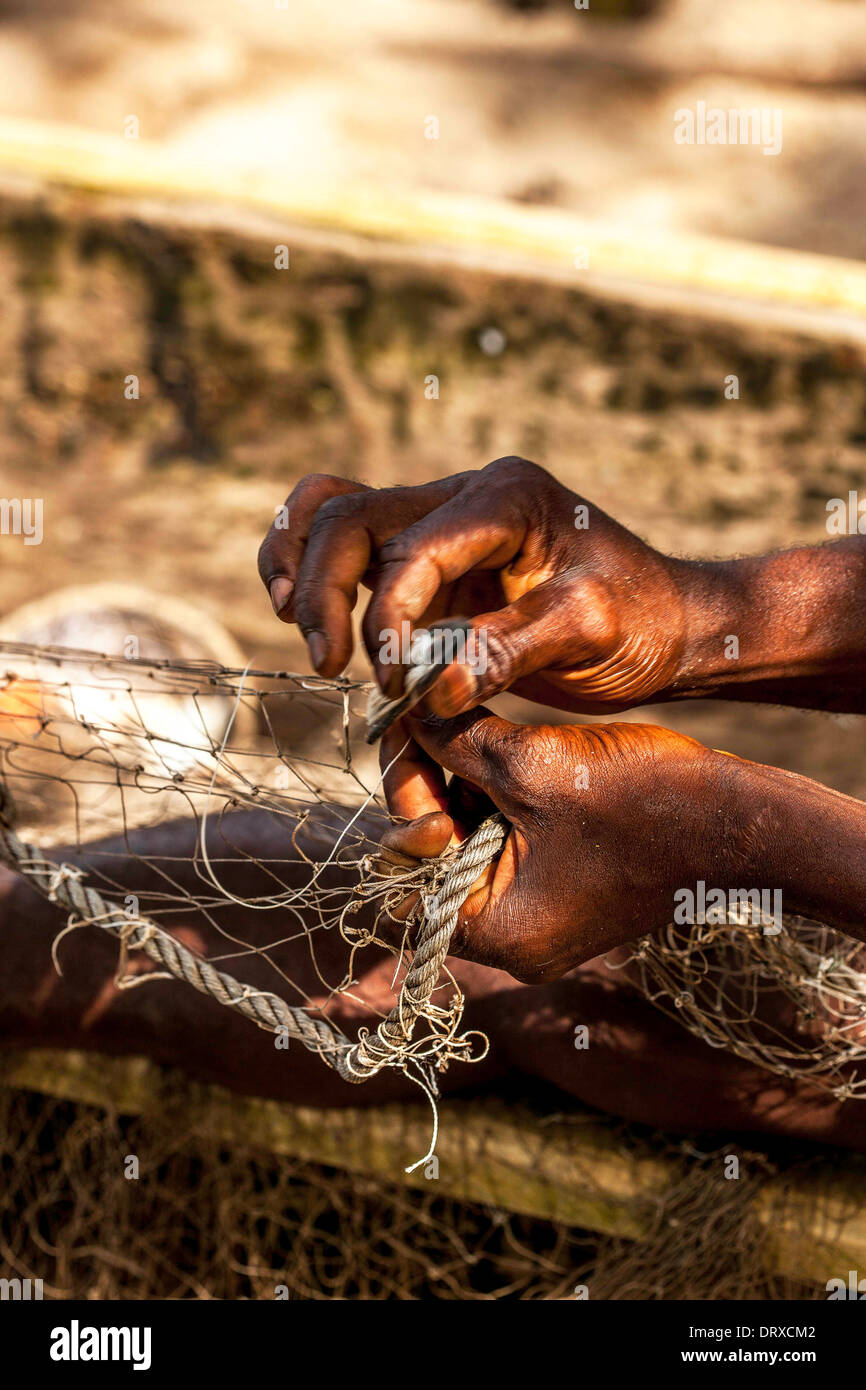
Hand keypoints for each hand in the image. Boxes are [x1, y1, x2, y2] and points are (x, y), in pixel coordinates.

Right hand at [257, 457, 690, 715]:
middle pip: (352, 517)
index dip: (387, 620)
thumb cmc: (642, 621)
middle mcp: (465, 494)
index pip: (412, 551)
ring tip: (294, 622)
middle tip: (327, 662)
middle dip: (323, 589)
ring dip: (301, 564)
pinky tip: (301, 607)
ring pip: (336, 511)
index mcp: (506, 498)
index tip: (393, 684)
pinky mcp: (432, 555)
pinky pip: (352, 538)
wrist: (668, 621)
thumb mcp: (592, 633)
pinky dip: (316, 565)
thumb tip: (433, 688)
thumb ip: (511, 650)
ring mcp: (444, 519)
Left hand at [375, 712, 745, 981]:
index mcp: (495, 931)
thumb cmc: (643, 803)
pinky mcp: (562, 892)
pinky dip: (499, 798)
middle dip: (433, 783)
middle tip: (431, 717)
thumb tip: (410, 711)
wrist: (741, 825)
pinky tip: (505, 748)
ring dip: (464, 785)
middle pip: (436, 856)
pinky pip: (508, 846)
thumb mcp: (536, 767)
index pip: (409, 866)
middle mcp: (510, 940)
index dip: (403, 791)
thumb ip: (458, 744)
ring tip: (472, 725)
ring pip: (470, 844)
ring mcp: (538, 918)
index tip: (410, 730)